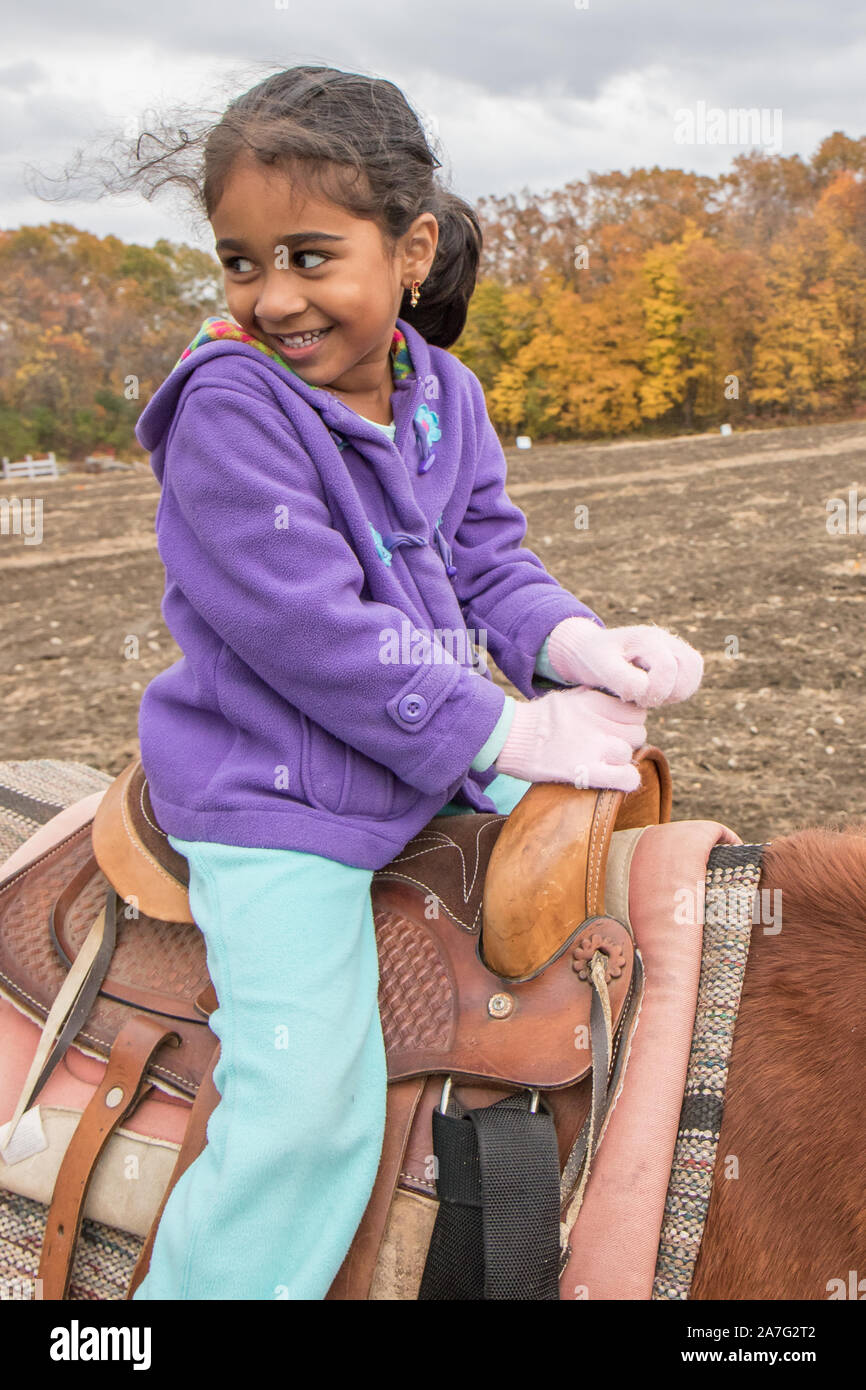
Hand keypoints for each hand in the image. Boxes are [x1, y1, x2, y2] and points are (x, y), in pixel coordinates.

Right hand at [493, 685, 646, 792]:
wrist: (510, 737)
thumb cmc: (537, 719)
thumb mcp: (568, 697)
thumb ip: (593, 697)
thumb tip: (610, 697)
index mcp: (595, 701)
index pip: (635, 711)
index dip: (630, 721)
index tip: (618, 728)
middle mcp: (599, 722)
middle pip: (637, 732)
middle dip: (627, 740)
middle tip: (610, 746)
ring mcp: (594, 748)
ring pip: (631, 754)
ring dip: (622, 760)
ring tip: (605, 762)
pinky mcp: (587, 772)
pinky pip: (627, 778)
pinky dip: (627, 780)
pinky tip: (616, 779)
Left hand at [546, 617, 702, 708]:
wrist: (588, 650)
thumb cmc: (592, 659)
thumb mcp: (600, 668)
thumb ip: (624, 680)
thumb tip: (646, 690)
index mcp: (646, 638)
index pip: (668, 667)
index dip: (654, 690)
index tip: (630, 697)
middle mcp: (664, 638)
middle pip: (690, 666)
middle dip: (668, 691)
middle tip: (641, 699)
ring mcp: (673, 646)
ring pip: (694, 671)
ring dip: (677, 692)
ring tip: (649, 697)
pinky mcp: (676, 658)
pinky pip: (692, 676)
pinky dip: (679, 691)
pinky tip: (655, 695)